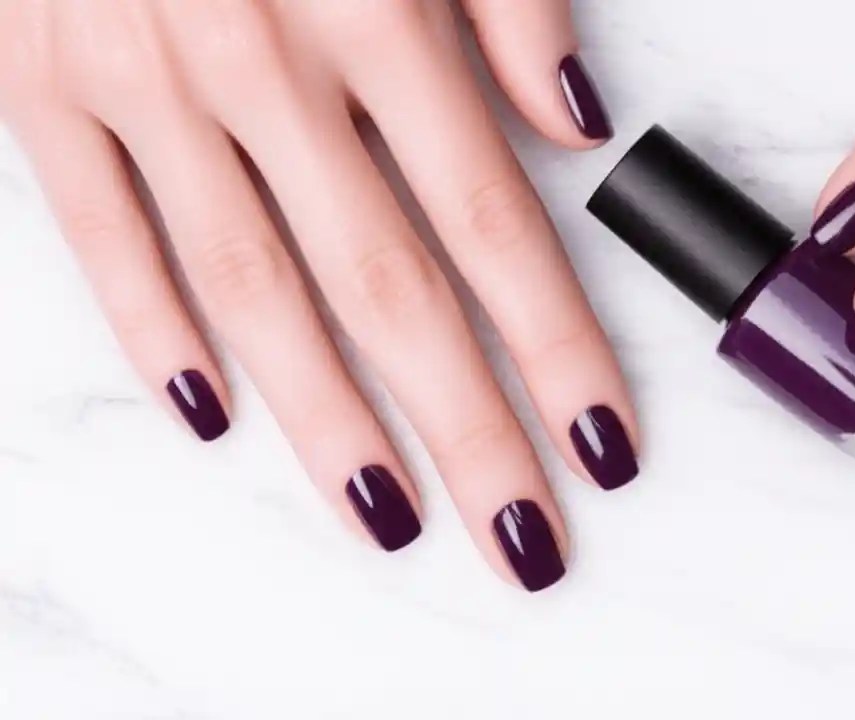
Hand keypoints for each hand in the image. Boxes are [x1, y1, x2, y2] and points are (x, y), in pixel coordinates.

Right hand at [0, 0, 636, 591]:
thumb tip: (580, 123)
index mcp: (380, 8)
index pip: (495, 225)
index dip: (558, 347)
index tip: (605, 447)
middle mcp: (267, 62)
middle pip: (390, 290)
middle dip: (466, 429)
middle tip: (521, 540)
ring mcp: (144, 80)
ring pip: (252, 290)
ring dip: (326, 420)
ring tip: (390, 521)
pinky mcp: (39, 85)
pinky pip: (100, 233)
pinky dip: (154, 330)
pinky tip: (216, 420)